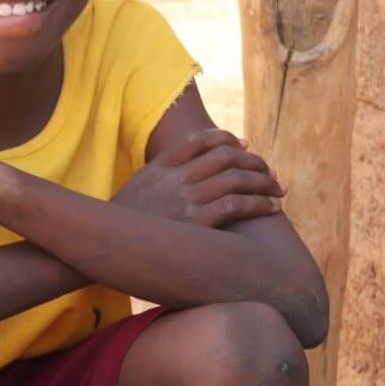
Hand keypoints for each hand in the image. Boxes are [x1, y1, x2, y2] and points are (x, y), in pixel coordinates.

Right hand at [112, 127, 284, 226]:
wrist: (105, 247)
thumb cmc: (125, 222)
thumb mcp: (138, 186)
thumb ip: (163, 173)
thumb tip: (191, 168)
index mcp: (162, 165)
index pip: (202, 139)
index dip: (228, 139)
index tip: (244, 145)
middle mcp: (177, 177)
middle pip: (227, 156)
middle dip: (255, 161)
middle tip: (270, 171)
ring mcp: (187, 199)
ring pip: (237, 178)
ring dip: (264, 181)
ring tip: (279, 189)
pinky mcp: (197, 223)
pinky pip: (237, 205)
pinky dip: (260, 203)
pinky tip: (272, 207)